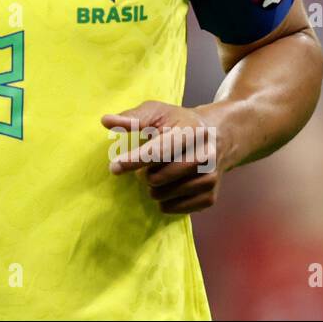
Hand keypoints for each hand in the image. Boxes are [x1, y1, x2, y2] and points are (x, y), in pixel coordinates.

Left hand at [100, 101, 224, 214]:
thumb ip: (132, 118)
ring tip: (159, 172)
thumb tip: (106, 120)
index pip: (158, 151)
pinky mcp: (210, 197)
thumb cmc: (178, 123)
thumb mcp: (157, 112)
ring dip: (152, 187)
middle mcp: (205, 156)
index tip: (113, 167)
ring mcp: (210, 178)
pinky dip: (162, 200)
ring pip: (162, 195)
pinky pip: (171, 208)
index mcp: (191, 132)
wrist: (216, 137)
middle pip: (157, 178)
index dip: (134, 161)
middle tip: (147, 165)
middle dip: (143, 174)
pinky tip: (168, 185)